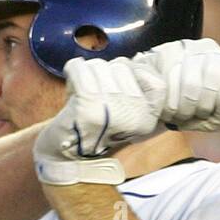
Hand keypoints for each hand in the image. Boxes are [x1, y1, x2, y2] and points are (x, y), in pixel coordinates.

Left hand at [40, 57, 161, 158]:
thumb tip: (135, 59)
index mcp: (149, 118)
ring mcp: (112, 109)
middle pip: (122, 66)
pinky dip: (72, 72)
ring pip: (99, 65)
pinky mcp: (89, 105)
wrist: (68, 159)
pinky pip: (79, 68)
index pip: (152, 78)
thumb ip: (138, 89)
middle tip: (95, 97)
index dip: (132, 74)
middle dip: (104, 75)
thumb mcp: (127, 114)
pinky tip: (72, 89)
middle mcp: (136, 114)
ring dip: (86, 76)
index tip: (116, 87)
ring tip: (83, 97)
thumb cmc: (95, 130)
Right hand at [131, 38, 219, 131]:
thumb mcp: (212, 119)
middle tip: (197, 112)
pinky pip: (169, 82)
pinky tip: (167, 104)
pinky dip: (169, 101)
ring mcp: (185, 48)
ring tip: (181, 111)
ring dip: (185, 106)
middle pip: (215, 74)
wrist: (156, 106)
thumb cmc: (190, 112)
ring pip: (191, 82)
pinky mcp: (161, 53)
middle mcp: (208, 50)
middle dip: (206, 103)